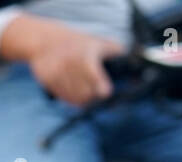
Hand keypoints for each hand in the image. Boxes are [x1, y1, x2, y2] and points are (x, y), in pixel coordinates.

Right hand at [0, 15, 125, 106]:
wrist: (45, 42)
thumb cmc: (77, 43)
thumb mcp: (98, 42)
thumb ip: (116, 52)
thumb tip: (136, 60)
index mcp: (86, 58)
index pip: (99, 85)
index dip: (104, 91)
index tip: (106, 91)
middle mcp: (71, 67)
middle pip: (88, 96)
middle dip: (93, 96)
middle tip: (96, 92)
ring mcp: (58, 75)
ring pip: (75, 100)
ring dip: (82, 99)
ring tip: (85, 92)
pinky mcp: (49, 82)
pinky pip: (63, 98)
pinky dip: (70, 99)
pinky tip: (74, 92)